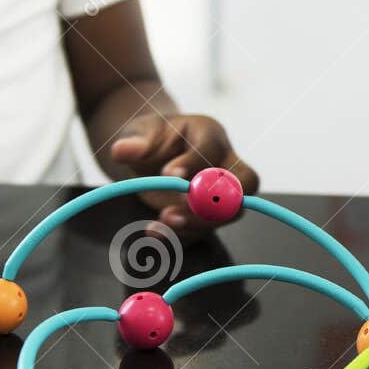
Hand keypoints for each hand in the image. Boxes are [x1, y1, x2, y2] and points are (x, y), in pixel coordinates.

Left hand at [107, 113, 259, 240]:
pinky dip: (182, 235)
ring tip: (163, 220)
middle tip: (180, 207)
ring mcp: (222, 191)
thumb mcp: (138, 132)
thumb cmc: (150, 138)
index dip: (194, 163)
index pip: (212, 148)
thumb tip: (122, 150)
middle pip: (246, 183)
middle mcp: (224, 162)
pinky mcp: (209, 215)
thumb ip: (134, 141)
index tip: (168, 173)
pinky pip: (205, 230)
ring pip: (231, 212)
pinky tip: (154, 232)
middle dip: (217, 200)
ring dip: (198, 222)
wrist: (150, 156)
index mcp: (208, 133)